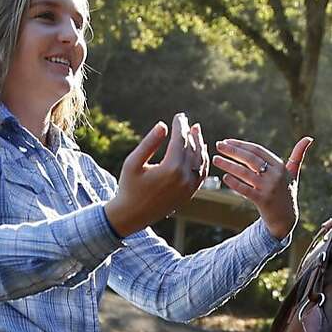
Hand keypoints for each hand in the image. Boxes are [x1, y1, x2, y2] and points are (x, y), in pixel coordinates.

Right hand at [105, 112, 207, 236]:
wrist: (132, 215)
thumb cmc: (129, 187)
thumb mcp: (133, 162)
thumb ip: (149, 143)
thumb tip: (163, 125)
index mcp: (171, 169)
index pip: (180, 140)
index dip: (180, 126)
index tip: (179, 115)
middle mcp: (184, 178)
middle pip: (192, 149)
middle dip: (189, 133)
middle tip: (187, 121)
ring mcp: (189, 188)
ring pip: (200, 161)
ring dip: (199, 144)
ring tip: (196, 131)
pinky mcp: (189, 194)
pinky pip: (201, 174)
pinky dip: (202, 161)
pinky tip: (200, 151)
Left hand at [213, 136, 312, 239]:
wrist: (286, 219)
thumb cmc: (287, 193)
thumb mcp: (293, 174)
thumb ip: (297, 156)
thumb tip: (309, 138)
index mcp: (280, 166)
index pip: (257, 150)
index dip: (241, 144)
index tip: (227, 141)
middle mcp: (275, 176)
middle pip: (250, 159)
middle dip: (232, 151)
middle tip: (218, 145)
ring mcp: (269, 188)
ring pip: (244, 173)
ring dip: (228, 165)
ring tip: (216, 159)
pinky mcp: (262, 201)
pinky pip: (245, 189)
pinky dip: (234, 183)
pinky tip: (224, 177)